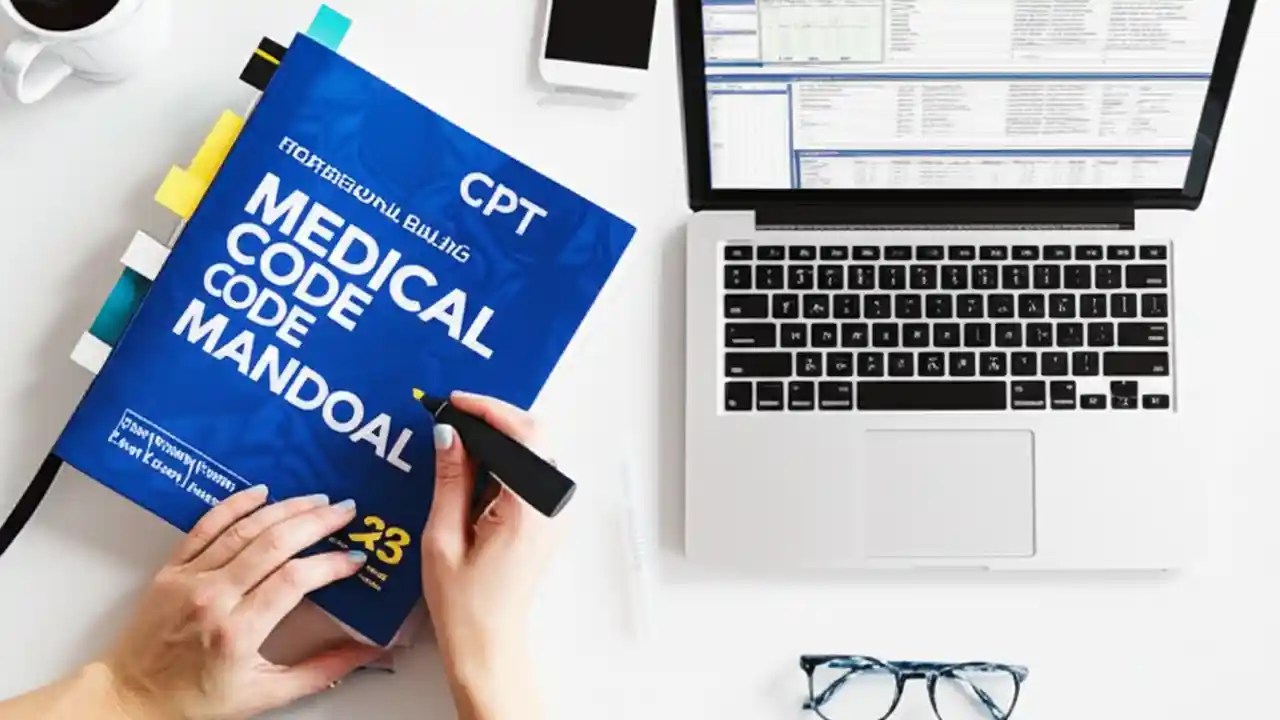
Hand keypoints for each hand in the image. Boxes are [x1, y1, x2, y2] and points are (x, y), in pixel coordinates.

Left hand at [99, 487, 380, 718]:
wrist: (132, 698)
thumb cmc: (197, 700)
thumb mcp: (266, 695)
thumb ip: (321, 671)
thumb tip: (366, 653)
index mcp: (238, 633)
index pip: (294, 581)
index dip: (330, 564)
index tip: (354, 558)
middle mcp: (213, 599)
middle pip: (273, 544)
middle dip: (315, 522)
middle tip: (345, 510)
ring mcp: (190, 579)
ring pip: (244, 530)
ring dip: (285, 508)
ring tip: (315, 500)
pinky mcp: (171, 569)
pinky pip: (205, 527)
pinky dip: (234, 505)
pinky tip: (261, 492)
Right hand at [421, 392, 562, 719]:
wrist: (490, 643)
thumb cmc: (464, 604)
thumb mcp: (441, 537)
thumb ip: (449, 479)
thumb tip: (448, 434)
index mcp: (527, 508)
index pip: (524, 434)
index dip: (490, 409)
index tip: (455, 402)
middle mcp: (551, 507)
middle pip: (533, 438)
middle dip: (493, 421)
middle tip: (450, 421)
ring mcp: (554, 514)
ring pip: (533, 455)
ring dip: (497, 444)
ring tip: (454, 452)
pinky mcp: (548, 521)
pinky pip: (532, 476)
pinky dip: (503, 466)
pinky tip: (471, 477)